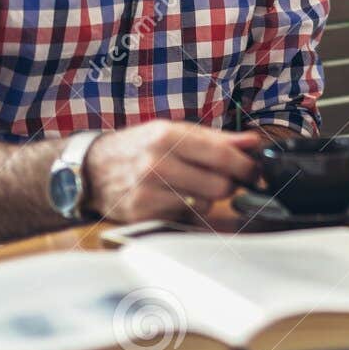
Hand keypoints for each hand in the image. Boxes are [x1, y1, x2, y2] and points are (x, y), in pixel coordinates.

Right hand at [83, 121, 262, 223]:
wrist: (93, 169)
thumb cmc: (140, 146)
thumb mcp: (175, 132)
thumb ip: (217, 139)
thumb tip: (254, 142)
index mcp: (167, 136)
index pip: (221, 154)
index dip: (246, 165)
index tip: (255, 171)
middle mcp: (156, 163)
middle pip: (219, 185)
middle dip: (229, 184)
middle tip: (226, 179)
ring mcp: (147, 192)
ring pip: (205, 203)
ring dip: (207, 197)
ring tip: (190, 185)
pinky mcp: (142, 215)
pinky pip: (184, 217)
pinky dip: (187, 210)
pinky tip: (173, 198)